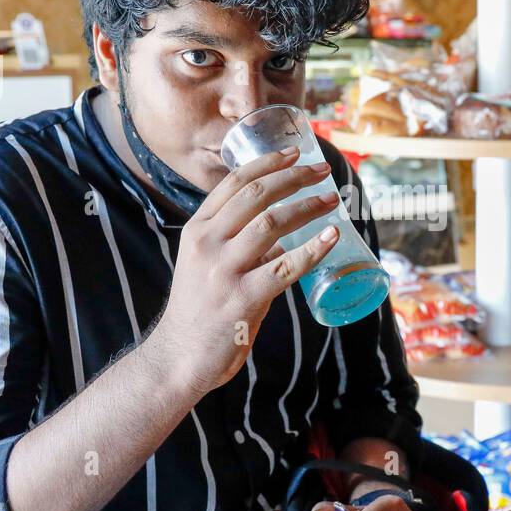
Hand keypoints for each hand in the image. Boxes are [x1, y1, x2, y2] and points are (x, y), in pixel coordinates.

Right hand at [154, 146, 340, 400]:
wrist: (177, 358)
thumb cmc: (199, 312)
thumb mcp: (206, 265)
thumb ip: (238, 246)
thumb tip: (284, 236)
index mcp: (197, 230)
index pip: (234, 183)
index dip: (267, 162)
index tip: (295, 152)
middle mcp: (207, 243)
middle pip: (256, 194)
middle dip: (294, 177)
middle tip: (322, 171)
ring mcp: (223, 270)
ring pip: (271, 223)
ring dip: (307, 207)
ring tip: (332, 201)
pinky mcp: (242, 298)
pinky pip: (285, 266)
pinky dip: (313, 249)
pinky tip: (332, 238)